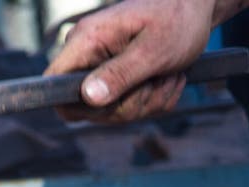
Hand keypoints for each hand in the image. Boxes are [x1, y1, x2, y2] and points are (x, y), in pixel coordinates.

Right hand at [45, 0, 218, 122]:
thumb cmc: (178, 18)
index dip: (72, 105)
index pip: (52, 82)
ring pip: (111, 114)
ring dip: (146, 103)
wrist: (196, 8)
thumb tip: (89, 97)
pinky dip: (152, 101)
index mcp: (87, 40)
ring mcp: (101, 69)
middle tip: (157, 82)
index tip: (107, 104)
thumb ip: (120, 74)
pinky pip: (127, 110)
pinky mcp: (115, 80)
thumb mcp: (154, 49)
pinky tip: (166, 79)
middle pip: (88, 110)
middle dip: (128, 106)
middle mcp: (87, 55)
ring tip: (166, 76)